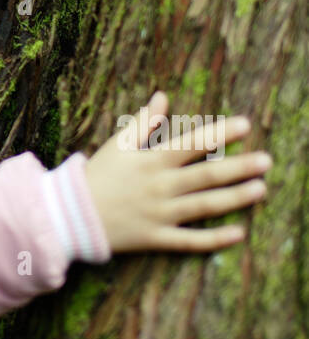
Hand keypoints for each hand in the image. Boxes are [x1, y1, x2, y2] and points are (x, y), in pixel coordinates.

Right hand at [83, 90, 271, 253]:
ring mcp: (160, 214)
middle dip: (239, 167)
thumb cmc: (97, 174)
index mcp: (152, 161)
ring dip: (234, 198)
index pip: (192, 144)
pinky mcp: (156, 238)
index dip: (220, 133)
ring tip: (261, 189)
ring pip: (204, 206)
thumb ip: (144, 122)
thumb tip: (163, 96)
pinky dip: (214, 240)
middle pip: (206, 176)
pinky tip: (239, 233)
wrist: (71, 214)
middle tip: (267, 160)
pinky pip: (189, 241)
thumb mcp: (117, 144)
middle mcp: (160, 187)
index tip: (246, 125)